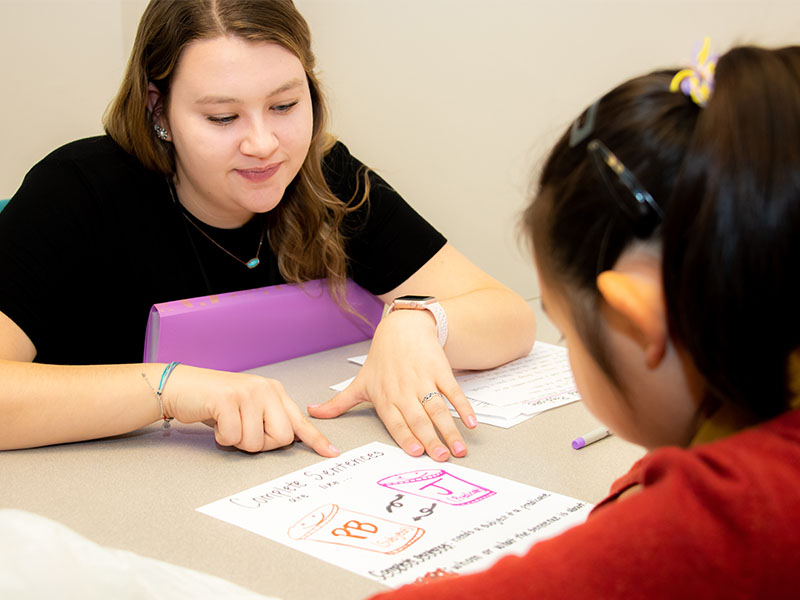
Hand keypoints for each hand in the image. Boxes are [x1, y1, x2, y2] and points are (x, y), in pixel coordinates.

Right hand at [161, 365, 338, 456]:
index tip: (332, 453)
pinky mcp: (228, 399)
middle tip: (243, 432)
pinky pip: (234, 436)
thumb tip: (287, 440)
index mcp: (275, 392)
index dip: (316, 439)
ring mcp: (248, 393)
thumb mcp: (249, 408)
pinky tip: (216, 422)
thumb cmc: (215, 402)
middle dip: (262, 445)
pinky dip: (223, 437)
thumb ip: (268, 420)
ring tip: (227, 423)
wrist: (182, 386)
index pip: (300, 421)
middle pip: (282, 438)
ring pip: (255, 442)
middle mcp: (266, 390)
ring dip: (237, 441)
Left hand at [307, 310, 476, 460]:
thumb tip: (312, 413)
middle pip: (419, 419)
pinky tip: (471, 423)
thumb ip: (338, 403)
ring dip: (450, 430)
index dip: (406, 437)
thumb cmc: (381, 359)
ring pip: (437, 409)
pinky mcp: (440, 371)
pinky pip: (453, 392)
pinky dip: (463, 408)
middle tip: (443, 458)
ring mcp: (423, 380)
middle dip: (432, 440)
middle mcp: (404, 390)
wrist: (402, 328)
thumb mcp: (360, 382)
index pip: (395, 421)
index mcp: (385, 397)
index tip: (417, 453)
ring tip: (459, 449)